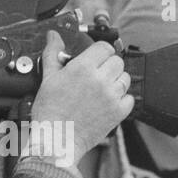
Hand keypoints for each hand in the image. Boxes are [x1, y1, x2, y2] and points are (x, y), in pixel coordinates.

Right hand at [29, 33, 133, 167]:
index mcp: (83, 67)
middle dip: (108, 65)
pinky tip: (107, 103)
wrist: (56, 141)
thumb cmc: (50, 112)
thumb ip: (53, 53)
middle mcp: (100, 80)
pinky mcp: (118, 112)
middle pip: (117, 61)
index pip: (105, 48)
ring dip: (116, 81)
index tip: (95, 59)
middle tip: (96, 76)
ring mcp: (111, 96)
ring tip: (101, 90)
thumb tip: (54, 36)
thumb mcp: (48, 78)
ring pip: (125, 78)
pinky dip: (122, 99)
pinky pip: (129, 98)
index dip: (100, 52)